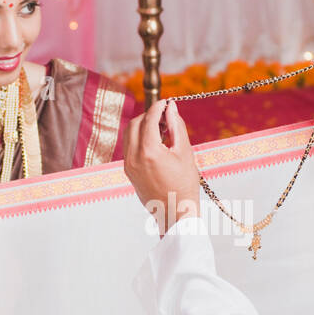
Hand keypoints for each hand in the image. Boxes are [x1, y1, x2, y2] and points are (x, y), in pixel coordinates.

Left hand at [123, 99, 201, 235]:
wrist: (175, 213)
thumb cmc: (184, 185)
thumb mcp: (185, 152)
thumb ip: (177, 126)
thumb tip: (171, 108)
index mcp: (149, 151)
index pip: (150, 119)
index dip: (159, 106)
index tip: (167, 102)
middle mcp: (134, 157)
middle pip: (135, 123)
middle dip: (149, 115)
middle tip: (166, 115)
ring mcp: (128, 165)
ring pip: (129, 134)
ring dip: (143, 126)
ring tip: (162, 129)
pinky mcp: (128, 171)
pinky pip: (129, 147)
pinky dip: (140, 138)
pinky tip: (156, 142)